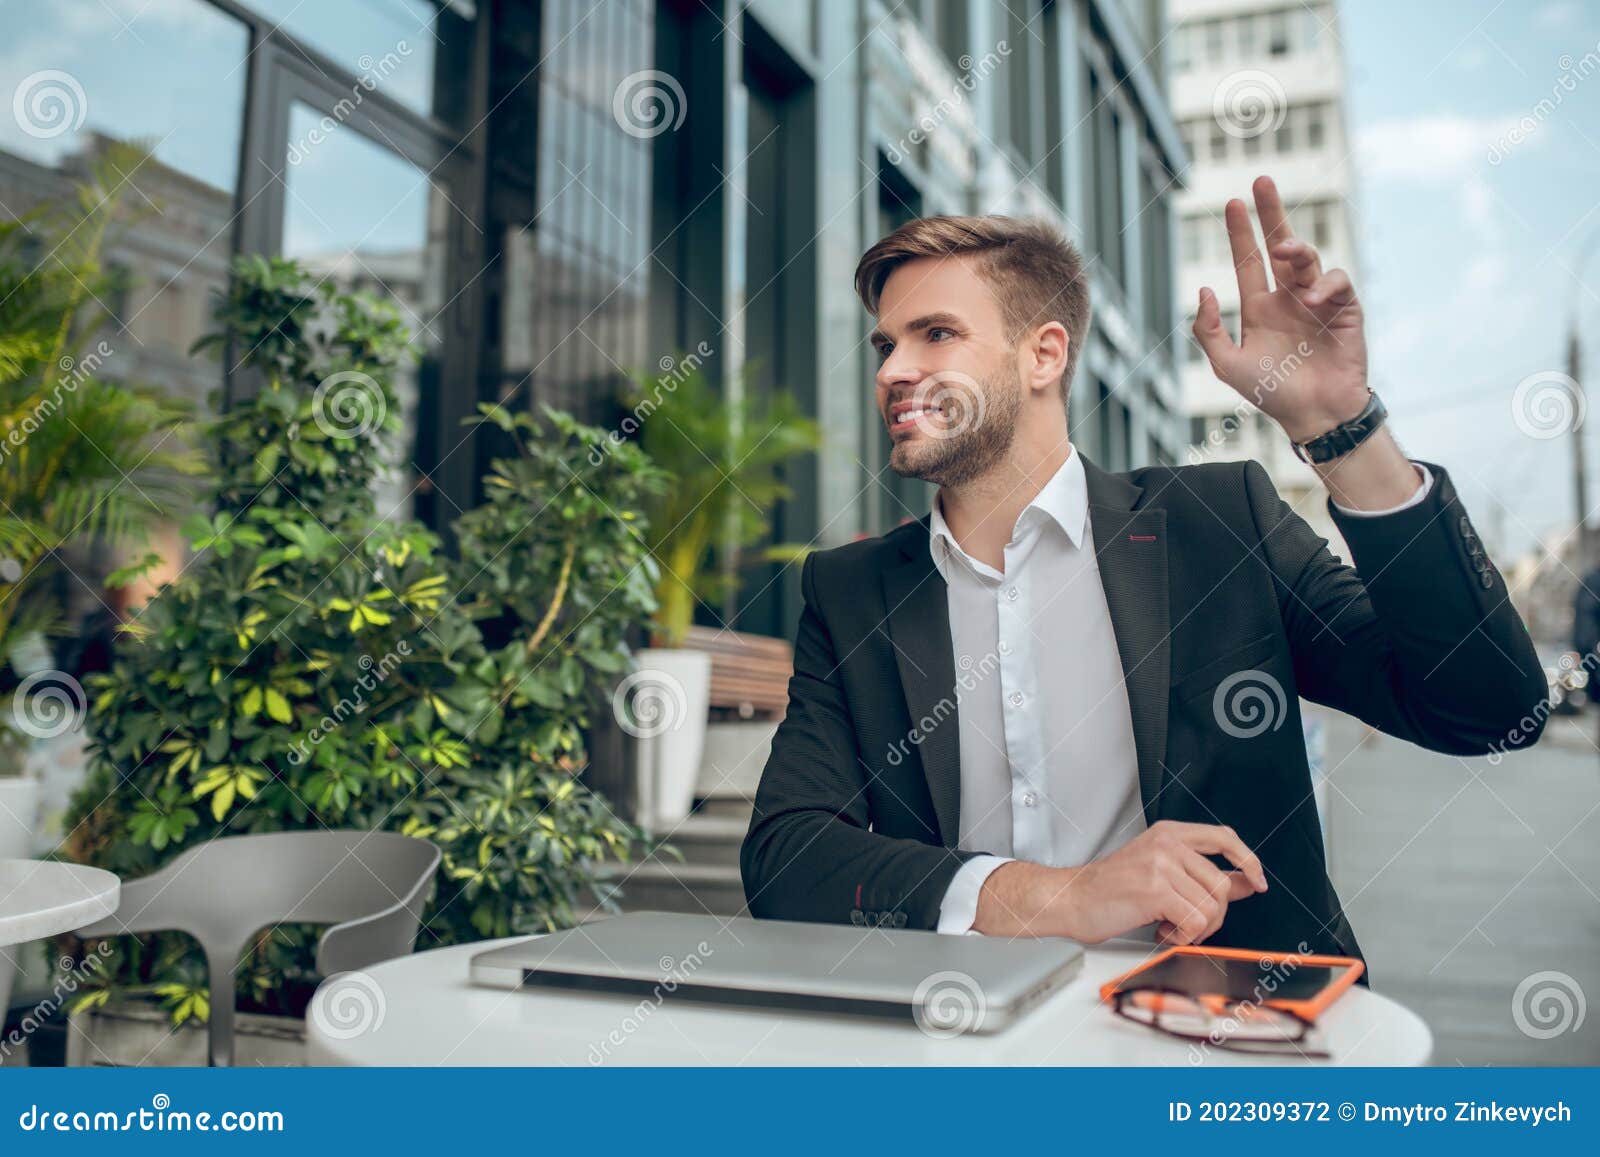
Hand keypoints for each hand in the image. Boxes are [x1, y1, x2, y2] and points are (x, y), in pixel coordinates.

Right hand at [973, 821, 1267, 943]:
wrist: (1070, 899)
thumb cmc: (1108, 889)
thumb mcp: (1159, 870)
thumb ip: (1201, 874)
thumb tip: (1246, 882)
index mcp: (1169, 833)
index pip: (1225, 838)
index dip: (1248, 861)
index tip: (1258, 882)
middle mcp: (1167, 843)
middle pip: (1222, 883)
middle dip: (1214, 915)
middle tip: (1191, 923)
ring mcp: (1160, 864)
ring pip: (1212, 906)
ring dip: (1197, 928)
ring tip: (1171, 926)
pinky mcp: (1155, 889)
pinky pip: (1196, 921)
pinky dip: (1185, 935)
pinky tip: (1163, 931)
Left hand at [1193, 175, 1368, 443]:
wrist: (1315, 414)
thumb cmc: (1271, 393)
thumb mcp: (1228, 364)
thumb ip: (1209, 330)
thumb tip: (1203, 289)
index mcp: (1260, 307)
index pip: (1249, 261)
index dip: (1241, 233)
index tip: (1233, 202)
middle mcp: (1288, 297)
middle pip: (1281, 245)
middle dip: (1271, 212)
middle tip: (1261, 181)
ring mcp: (1317, 301)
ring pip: (1308, 258)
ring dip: (1296, 249)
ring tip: (1284, 251)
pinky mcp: (1345, 309)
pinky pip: (1336, 282)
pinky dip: (1324, 285)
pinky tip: (1311, 300)